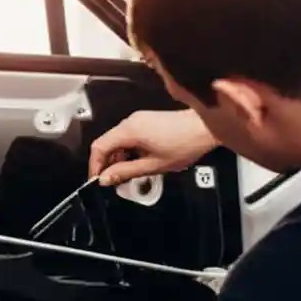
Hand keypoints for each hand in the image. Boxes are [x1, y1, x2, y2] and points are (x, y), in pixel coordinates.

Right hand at [88, 109, 220, 186]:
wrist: (206, 128)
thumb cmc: (184, 145)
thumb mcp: (153, 165)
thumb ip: (126, 172)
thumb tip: (105, 178)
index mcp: (129, 130)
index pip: (99, 147)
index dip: (95, 165)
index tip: (97, 180)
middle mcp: (130, 121)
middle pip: (107, 143)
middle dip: (107, 163)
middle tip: (114, 181)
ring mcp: (139, 120)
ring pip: (118, 140)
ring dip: (119, 158)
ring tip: (129, 174)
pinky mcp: (147, 121)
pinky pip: (129, 136)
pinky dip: (128, 151)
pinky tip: (139, 162)